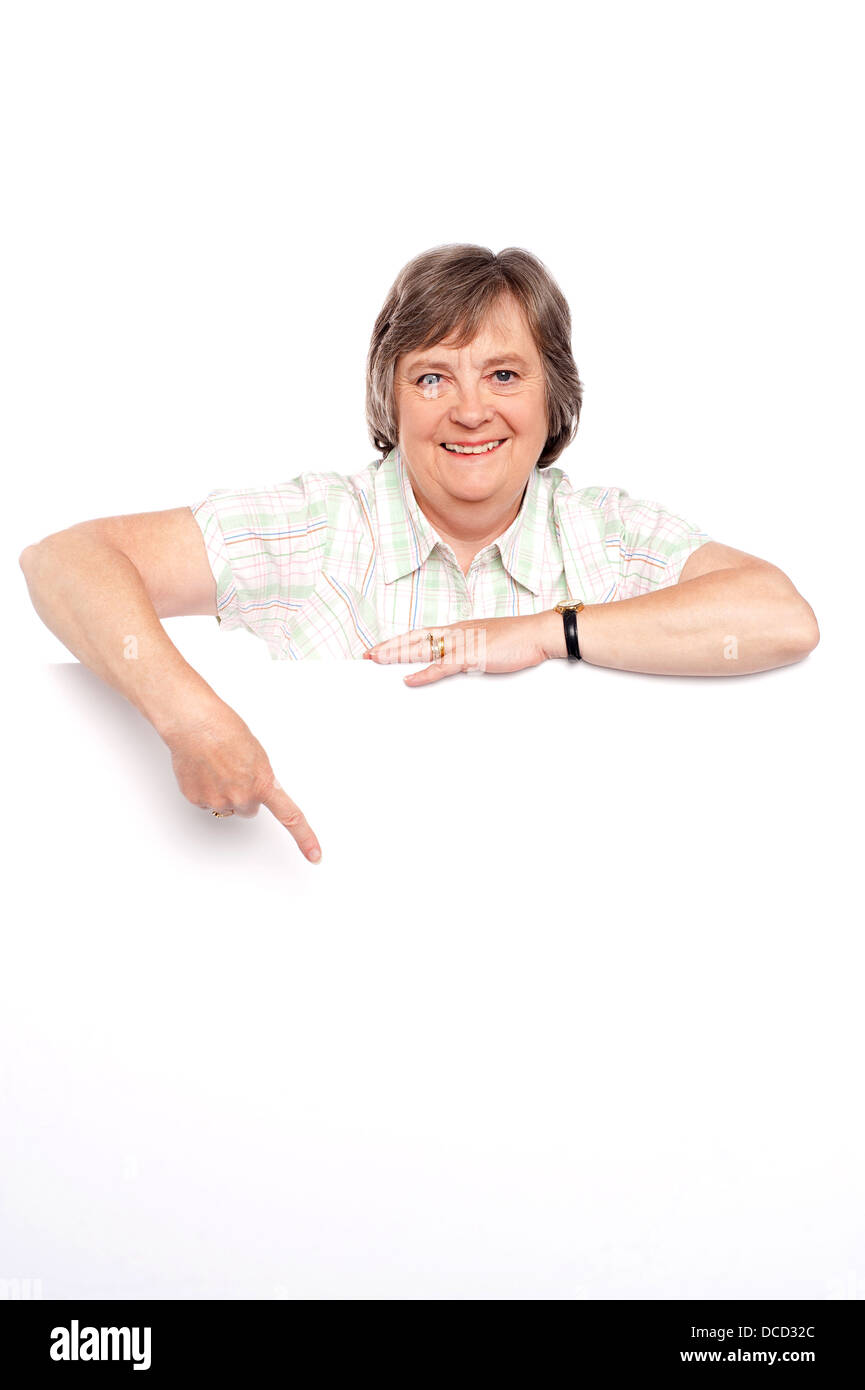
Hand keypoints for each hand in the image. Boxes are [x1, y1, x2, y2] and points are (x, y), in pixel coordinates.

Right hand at [165, 702, 321, 861]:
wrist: (195, 725)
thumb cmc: (226, 730)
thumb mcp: (258, 754)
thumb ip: (261, 778)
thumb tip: (256, 788)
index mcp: (263, 784)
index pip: (290, 816)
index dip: (305, 838)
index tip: (315, 855)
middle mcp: (242, 798)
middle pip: (249, 809)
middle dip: (244, 794)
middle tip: (234, 771)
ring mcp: (218, 801)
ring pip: (226, 806)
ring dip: (223, 792)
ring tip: (216, 767)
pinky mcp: (197, 800)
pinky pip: (205, 802)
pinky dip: (204, 789)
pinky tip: (202, 770)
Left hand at [363, 611, 564, 685]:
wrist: (540, 633)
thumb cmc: (521, 638)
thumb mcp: (490, 641)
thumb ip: (473, 648)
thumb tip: (460, 660)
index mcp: (462, 628)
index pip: (425, 633)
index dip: (403, 640)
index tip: (385, 647)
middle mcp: (458, 631)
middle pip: (416, 637)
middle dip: (390, 646)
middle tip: (368, 654)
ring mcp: (464, 642)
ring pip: (423, 648)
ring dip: (398, 654)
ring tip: (376, 660)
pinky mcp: (472, 655)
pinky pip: (441, 666)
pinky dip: (423, 674)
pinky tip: (408, 679)